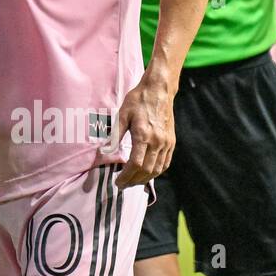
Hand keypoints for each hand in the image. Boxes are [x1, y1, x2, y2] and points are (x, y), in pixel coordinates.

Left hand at [112, 71, 175, 187]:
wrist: (159, 90)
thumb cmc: (138, 100)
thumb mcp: (122, 114)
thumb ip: (115, 135)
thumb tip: (104, 151)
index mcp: (143, 135)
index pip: (135, 164)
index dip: (126, 176)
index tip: (117, 182)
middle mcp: (157, 142)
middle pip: (146, 170)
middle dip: (133, 181)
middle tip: (122, 185)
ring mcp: (166, 143)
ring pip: (157, 169)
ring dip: (144, 179)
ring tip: (132, 182)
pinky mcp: (171, 142)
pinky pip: (165, 163)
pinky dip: (156, 172)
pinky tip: (147, 174)